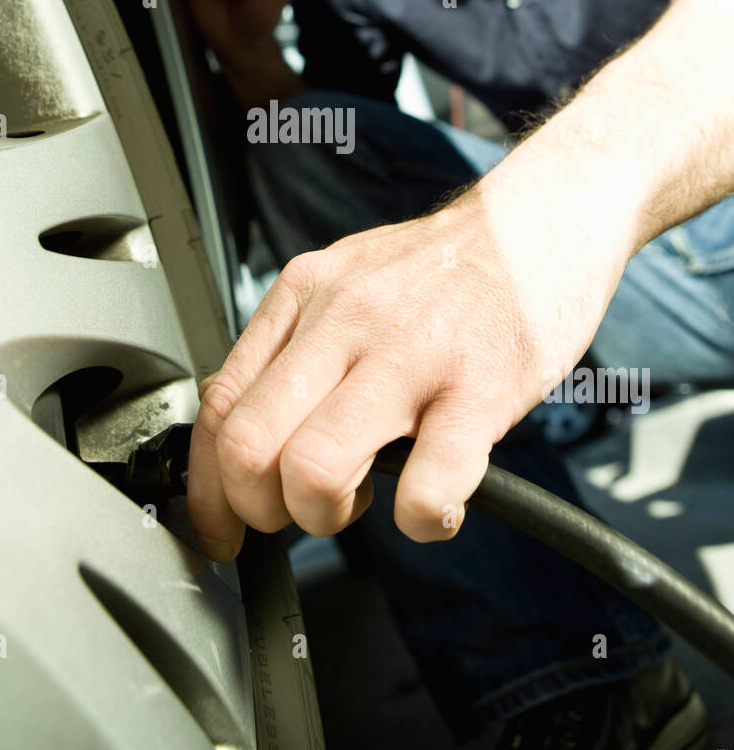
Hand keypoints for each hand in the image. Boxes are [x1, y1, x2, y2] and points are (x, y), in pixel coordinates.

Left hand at [186, 164, 631, 560]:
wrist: (542, 222)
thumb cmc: (447, 269)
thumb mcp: (345, 281)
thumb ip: (292, 347)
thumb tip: (243, 427)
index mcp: (303, 296)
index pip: (219, 406)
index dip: (208, 489)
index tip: (222, 527)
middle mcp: (345, 320)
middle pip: (249, 447)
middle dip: (261, 510)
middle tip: (300, 510)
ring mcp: (411, 356)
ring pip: (315, 470)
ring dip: (327, 517)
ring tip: (366, 499)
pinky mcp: (480, 391)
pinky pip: (426, 487)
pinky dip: (420, 521)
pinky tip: (433, 505)